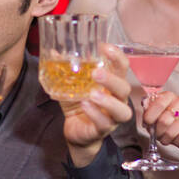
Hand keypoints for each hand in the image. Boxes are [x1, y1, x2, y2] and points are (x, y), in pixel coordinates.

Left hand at [61, 43, 132, 166]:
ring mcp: (113, 117)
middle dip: (112, 79)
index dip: (117, 56)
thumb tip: (53, 52)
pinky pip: (104, 123)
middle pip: (124, 88)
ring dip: (108, 101)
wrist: (77, 131)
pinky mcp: (103, 130)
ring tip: (92, 94)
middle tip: (96, 72)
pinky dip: (95, 114)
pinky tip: (84, 105)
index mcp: (113, 85)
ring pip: (121, 110)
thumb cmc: (79, 104)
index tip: (105, 47)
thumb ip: (67, 70)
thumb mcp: (73, 85)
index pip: (122, 68)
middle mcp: (118, 100)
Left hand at [142, 89, 178, 153]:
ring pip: (173, 131)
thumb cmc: (170, 125)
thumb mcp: (155, 117)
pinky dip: (178, 142)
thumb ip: (148, 110)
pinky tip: (178, 139)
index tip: (147, 123)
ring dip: (166, 139)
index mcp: (169, 96)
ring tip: (167, 138)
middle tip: (158, 134)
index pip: (157, 103)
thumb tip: (144, 103)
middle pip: (164, 120)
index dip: (149, 117)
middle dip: (157, 132)